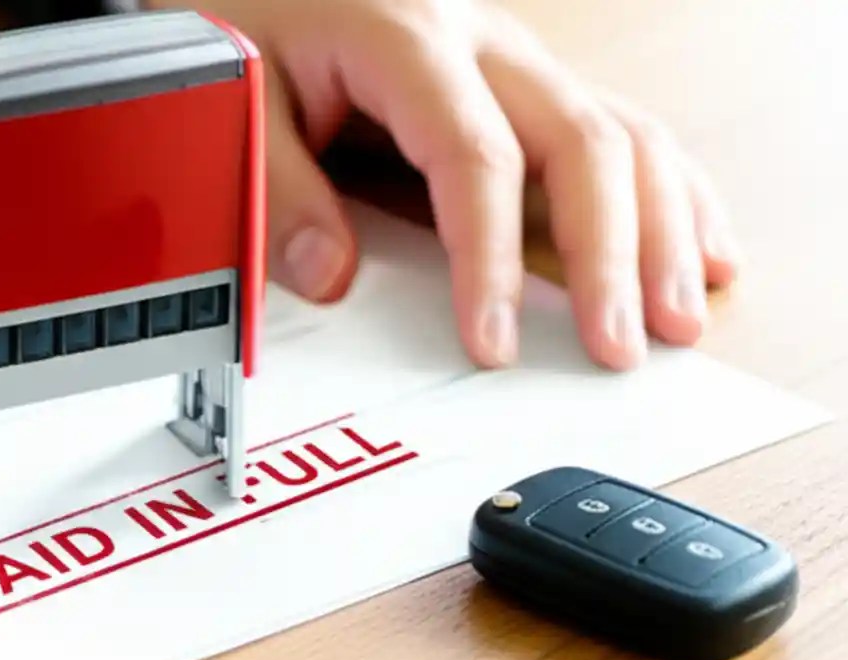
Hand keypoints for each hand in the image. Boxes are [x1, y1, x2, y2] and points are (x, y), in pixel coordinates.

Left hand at [149, 0, 741, 369]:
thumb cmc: (258, 24)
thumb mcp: (240, 98)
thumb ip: (278, 188)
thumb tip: (331, 277)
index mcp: (406, 34)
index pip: (473, 153)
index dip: (489, 256)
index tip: (490, 342)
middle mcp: (481, 39)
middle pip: (579, 140)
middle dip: (609, 253)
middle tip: (616, 347)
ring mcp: (516, 58)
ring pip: (621, 132)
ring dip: (662, 229)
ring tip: (680, 317)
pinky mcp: (528, 82)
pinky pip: (620, 129)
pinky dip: (670, 193)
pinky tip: (700, 249)